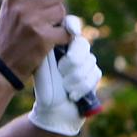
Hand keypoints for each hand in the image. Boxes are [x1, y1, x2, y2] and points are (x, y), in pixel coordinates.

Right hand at [0, 0, 69, 80]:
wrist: (3, 67)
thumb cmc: (9, 38)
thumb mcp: (9, 13)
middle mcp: (22, 8)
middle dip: (55, 6)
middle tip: (47, 18)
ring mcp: (33, 23)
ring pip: (62, 12)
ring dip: (59, 22)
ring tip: (46, 31)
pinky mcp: (43, 38)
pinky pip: (66, 31)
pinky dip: (63, 38)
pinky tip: (53, 42)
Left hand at [28, 15, 101, 136]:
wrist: (54, 112)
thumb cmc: (45, 89)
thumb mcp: (42, 68)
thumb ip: (47, 49)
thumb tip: (52, 33)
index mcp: (59, 44)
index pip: (69, 25)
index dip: (72, 25)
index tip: (73, 31)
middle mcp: (73, 49)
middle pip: (82, 44)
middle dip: (72, 61)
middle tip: (61, 72)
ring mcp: (86, 61)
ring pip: (89, 61)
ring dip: (75, 79)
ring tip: (65, 87)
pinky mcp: (94, 73)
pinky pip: (94, 74)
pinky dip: (81, 87)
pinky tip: (72, 94)